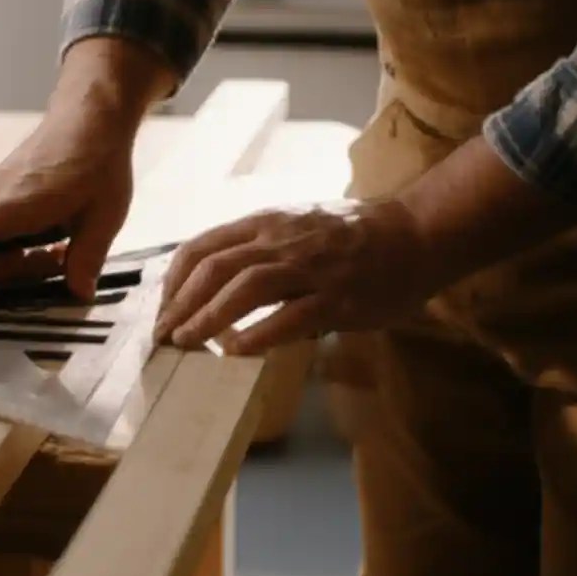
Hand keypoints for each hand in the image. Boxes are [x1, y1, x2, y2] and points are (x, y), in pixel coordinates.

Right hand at [0, 111, 132, 299]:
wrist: (90, 115)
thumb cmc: (98, 161)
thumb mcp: (106, 215)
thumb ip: (87, 257)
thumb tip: (77, 295)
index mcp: (16, 205)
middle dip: (13, 273)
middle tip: (57, 268)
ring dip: (20, 257)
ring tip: (61, 252)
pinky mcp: (2, 189)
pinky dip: (20, 239)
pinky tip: (54, 235)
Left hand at [152, 199, 437, 353]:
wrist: (415, 232)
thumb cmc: (352, 235)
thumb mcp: (294, 227)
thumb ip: (257, 250)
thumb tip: (216, 286)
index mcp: (265, 223)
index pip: (201, 247)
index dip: (173, 282)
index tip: (161, 310)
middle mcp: (280, 240)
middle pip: (214, 268)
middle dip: (180, 304)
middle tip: (164, 336)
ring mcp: (310, 267)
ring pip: (245, 287)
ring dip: (208, 318)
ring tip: (186, 344)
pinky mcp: (337, 296)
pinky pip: (290, 316)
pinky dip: (258, 334)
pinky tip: (235, 352)